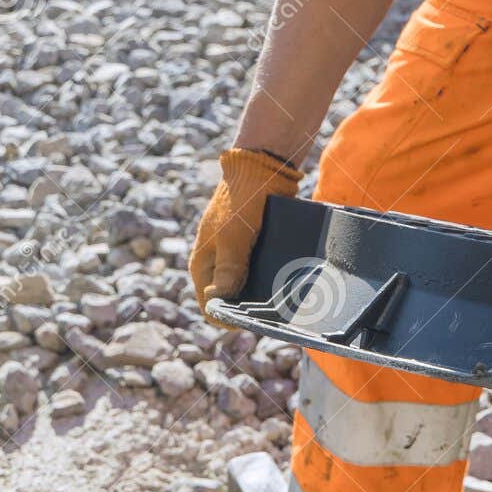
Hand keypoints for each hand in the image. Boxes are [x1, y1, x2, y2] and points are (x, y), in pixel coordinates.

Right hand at [189, 148, 299, 322]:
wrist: (261, 169)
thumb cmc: (243, 201)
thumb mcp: (234, 237)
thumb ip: (228, 269)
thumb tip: (218, 302)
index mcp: (202, 264)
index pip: (209, 306)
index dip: (228, 319)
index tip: (254, 323)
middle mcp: (215, 263)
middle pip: (229, 300)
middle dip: (248, 310)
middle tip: (274, 314)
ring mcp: (234, 256)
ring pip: (246, 288)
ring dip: (261, 297)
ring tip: (284, 302)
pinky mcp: (252, 248)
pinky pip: (260, 272)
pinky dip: (270, 280)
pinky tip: (289, 285)